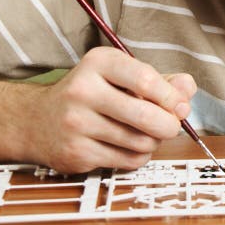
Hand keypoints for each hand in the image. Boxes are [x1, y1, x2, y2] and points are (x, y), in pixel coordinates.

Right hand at [16, 47, 195, 172]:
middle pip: (146, 116)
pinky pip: (128, 160)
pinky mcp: (76, 152)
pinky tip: (129, 146)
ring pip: (141, 142)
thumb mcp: (124, 76)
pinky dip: (139, 156)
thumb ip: (163, 81)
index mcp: (99, 63)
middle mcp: (83, 90)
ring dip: (154, 142)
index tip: (181, 106)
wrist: (37, 120)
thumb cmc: (94, 94)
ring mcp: (76, 123)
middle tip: (171, 126)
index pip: (146, 80)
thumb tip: (187, 90)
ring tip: (146, 134)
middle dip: (170, 125)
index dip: (172, 97)